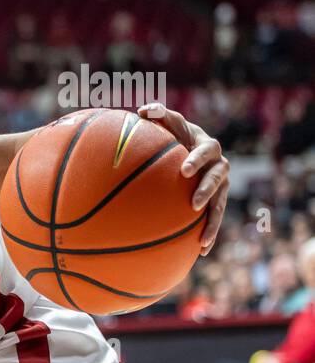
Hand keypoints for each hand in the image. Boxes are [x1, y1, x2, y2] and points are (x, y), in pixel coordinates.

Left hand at [137, 102, 228, 255]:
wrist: (187, 150)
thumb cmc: (172, 135)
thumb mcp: (165, 125)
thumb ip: (157, 116)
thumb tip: (141, 111)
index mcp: (204, 145)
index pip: (204, 150)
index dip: (197, 159)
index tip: (184, 171)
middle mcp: (218, 163)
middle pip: (218, 176)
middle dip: (207, 189)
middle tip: (193, 202)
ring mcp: (221, 182)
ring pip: (221, 202)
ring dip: (213, 219)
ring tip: (202, 237)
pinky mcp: (218, 199)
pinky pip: (215, 218)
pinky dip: (210, 233)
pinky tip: (201, 251)